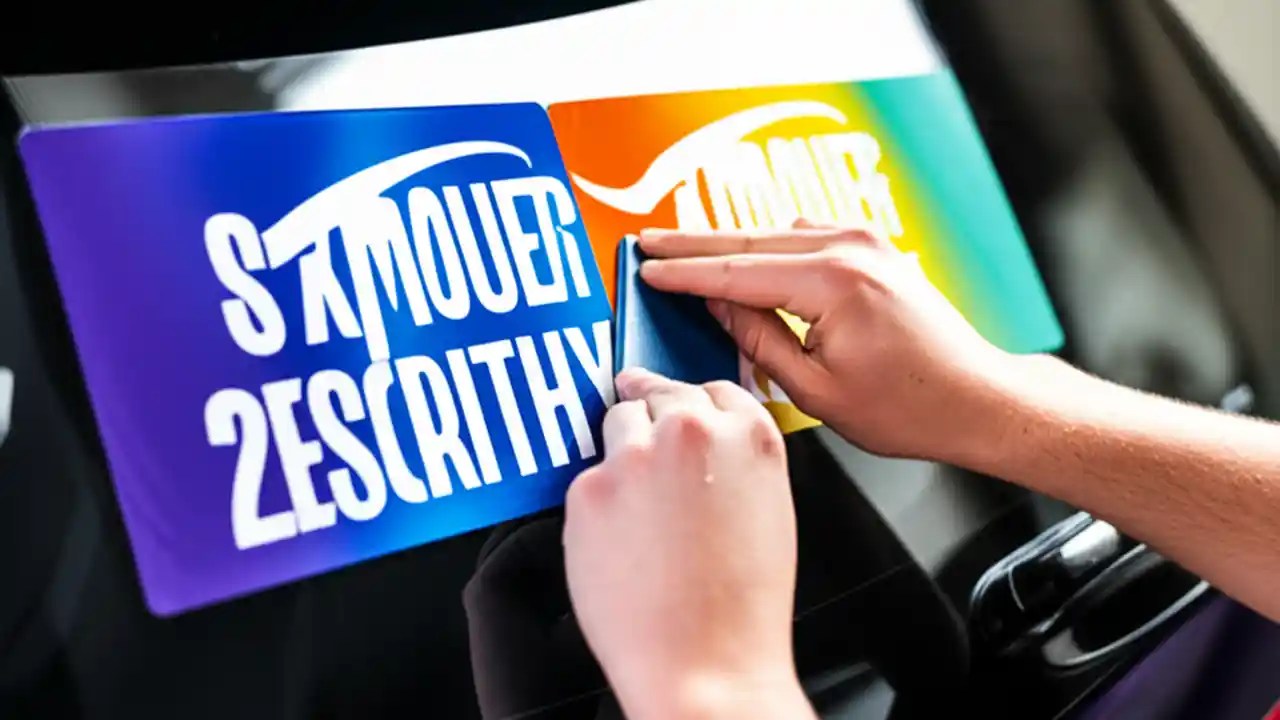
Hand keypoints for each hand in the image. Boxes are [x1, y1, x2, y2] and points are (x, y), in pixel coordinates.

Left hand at [563, 369, 813, 719]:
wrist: (704, 666)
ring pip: (616, 422)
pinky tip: (621, 545)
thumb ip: (738, 461)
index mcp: (748, 435)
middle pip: (659, 395)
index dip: (694, 403)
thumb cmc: (742, 607)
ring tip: (639, 509)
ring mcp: (633, 456)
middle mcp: (690, 432)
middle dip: (654, 421)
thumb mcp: (769, 511)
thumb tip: (709, 446)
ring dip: (623, 451)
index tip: (678, 408)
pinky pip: (588, 479)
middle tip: (649, 452)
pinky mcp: (588, 489)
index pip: (713, 388)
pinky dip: (599, 504)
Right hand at [637, 220, 1019, 464]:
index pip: (735, 270)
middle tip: (647, 242)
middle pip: (749, 240)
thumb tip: (719, 304)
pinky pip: (804, 237)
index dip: (684, 272)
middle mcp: (849, 249)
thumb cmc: (908, 406)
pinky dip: (766, 246)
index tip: (646, 268)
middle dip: (692, 243)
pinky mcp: (872, 249)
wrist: (976, 397)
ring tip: (682, 250)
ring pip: (774, 235)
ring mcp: (865, 242)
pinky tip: (742, 257)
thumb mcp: (816, 390)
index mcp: (832, 283)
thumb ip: (759, 340)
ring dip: (728, 243)